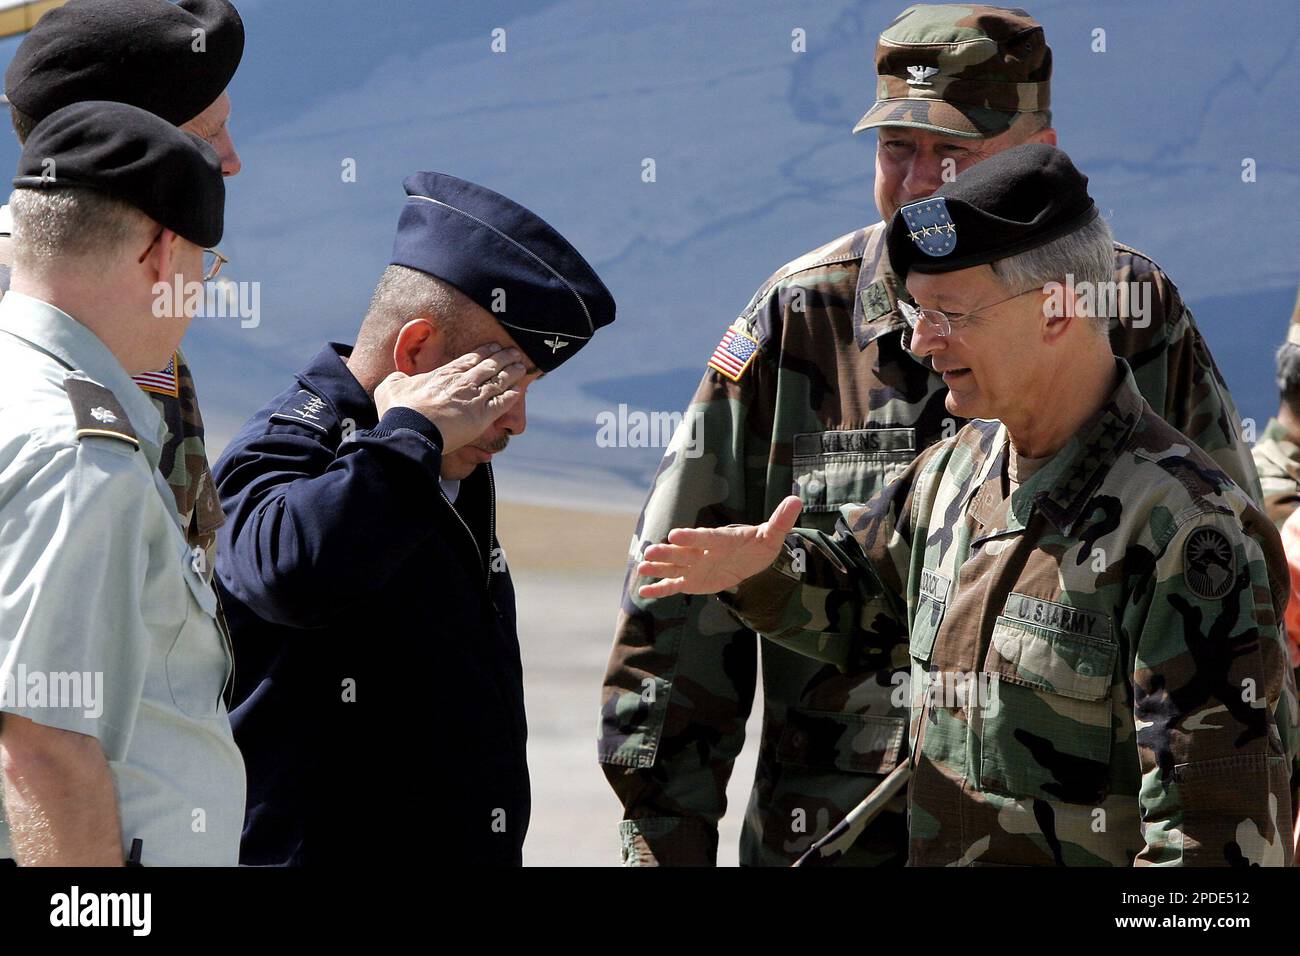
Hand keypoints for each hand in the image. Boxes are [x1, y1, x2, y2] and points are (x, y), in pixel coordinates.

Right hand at [375, 344, 524, 452]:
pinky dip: (512, 396)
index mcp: (443, 374)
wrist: (411, 430)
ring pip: (499, 381)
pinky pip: (502, 403)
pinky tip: (520, 391)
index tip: (494, 347)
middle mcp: (462, 382)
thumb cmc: (399, 411)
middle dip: (503, 358)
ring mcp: (474, 398)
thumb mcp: (391, 388)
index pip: (469, 359)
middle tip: (514, 352)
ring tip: (522, 367)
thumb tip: (397, 378)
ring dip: (512, 373)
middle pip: (488, 366)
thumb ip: (397, 380)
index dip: (484, 352)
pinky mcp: (482, 417)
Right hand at [636, 496, 802, 598]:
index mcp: (721, 539)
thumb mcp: (772, 534)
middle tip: (650, 550)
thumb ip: (780, 520)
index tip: (676, 534)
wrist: (751, 557)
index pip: (706, 537)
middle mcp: (703, 551)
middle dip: (667, 552)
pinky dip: (660, 589)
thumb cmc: (760, 543)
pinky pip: (674, 586)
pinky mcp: (692, 581)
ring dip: (658, 568)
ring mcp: (695, 566)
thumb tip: (796, 500)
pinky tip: (643, 593)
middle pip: (684, 552)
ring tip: (642, 567)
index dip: (692, 537)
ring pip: (674, 567)